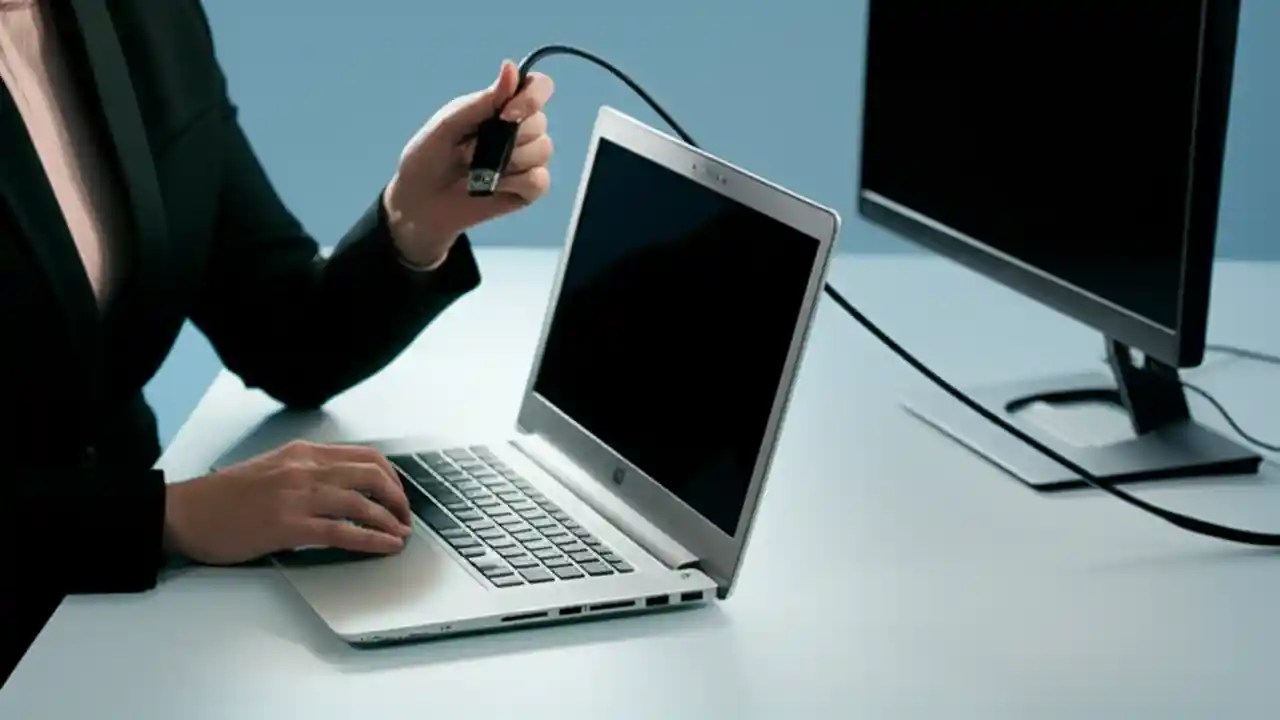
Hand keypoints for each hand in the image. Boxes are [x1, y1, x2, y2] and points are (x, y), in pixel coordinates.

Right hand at [163, 440, 414, 564]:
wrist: (184, 512)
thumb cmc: (223, 498)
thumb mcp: (273, 471)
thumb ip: (308, 475)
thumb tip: (345, 493)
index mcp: (302, 453)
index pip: (364, 455)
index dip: (391, 476)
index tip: (398, 493)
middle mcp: (304, 468)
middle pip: (371, 475)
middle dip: (397, 498)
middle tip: (405, 517)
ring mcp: (297, 495)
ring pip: (362, 502)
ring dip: (389, 521)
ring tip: (401, 535)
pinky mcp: (288, 525)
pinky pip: (343, 531)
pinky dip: (371, 540)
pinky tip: (384, 547)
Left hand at [384, 60, 555, 266]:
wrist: (419, 202)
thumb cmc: (429, 156)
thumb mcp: (450, 123)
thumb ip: (484, 100)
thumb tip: (511, 66)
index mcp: (502, 106)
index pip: (538, 87)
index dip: (532, 96)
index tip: (506, 113)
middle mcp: (520, 130)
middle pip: (539, 122)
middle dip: (506, 136)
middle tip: (469, 149)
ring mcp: (527, 160)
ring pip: (542, 150)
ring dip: (506, 161)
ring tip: (476, 169)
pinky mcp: (528, 189)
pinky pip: (539, 180)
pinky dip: (514, 183)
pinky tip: (492, 186)